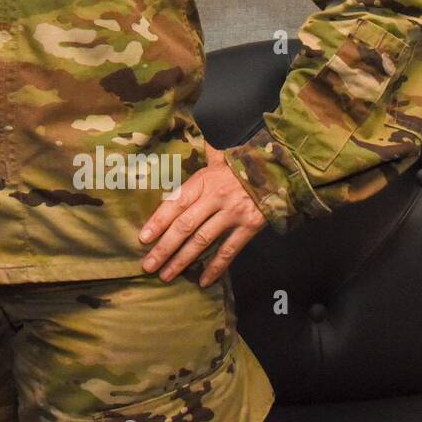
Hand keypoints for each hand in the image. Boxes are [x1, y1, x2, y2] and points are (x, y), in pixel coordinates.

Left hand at [137, 143, 267, 286]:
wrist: (278, 174)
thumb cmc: (241, 168)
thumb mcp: (217, 161)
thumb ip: (198, 161)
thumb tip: (191, 140)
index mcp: (202, 182)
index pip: (175, 203)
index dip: (158, 222)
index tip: (143, 239)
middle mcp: (215, 198)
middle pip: (185, 226)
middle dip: (164, 248)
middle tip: (148, 265)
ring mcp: (232, 214)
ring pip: (202, 241)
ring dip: (182, 260)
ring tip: (166, 275)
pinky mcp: (249, 227)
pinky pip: (229, 251)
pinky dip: (215, 268)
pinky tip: (203, 281)